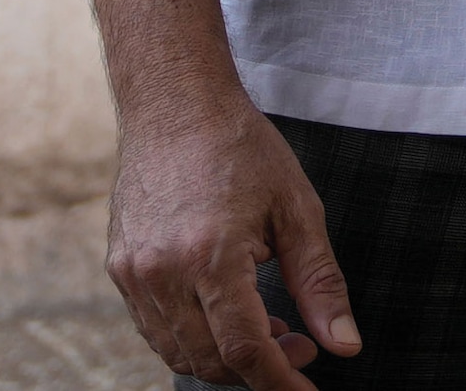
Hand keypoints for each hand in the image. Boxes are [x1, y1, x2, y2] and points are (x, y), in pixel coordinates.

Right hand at [104, 90, 356, 388]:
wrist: (173, 102)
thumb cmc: (240, 148)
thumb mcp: (297, 210)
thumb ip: (320, 284)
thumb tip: (345, 347)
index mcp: (209, 255)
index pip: (247, 351)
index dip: (283, 384)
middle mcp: (161, 271)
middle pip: (213, 362)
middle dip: (263, 369)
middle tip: (300, 340)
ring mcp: (134, 272)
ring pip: (181, 354)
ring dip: (227, 358)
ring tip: (267, 324)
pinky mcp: (120, 267)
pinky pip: (156, 330)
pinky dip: (194, 340)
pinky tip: (227, 311)